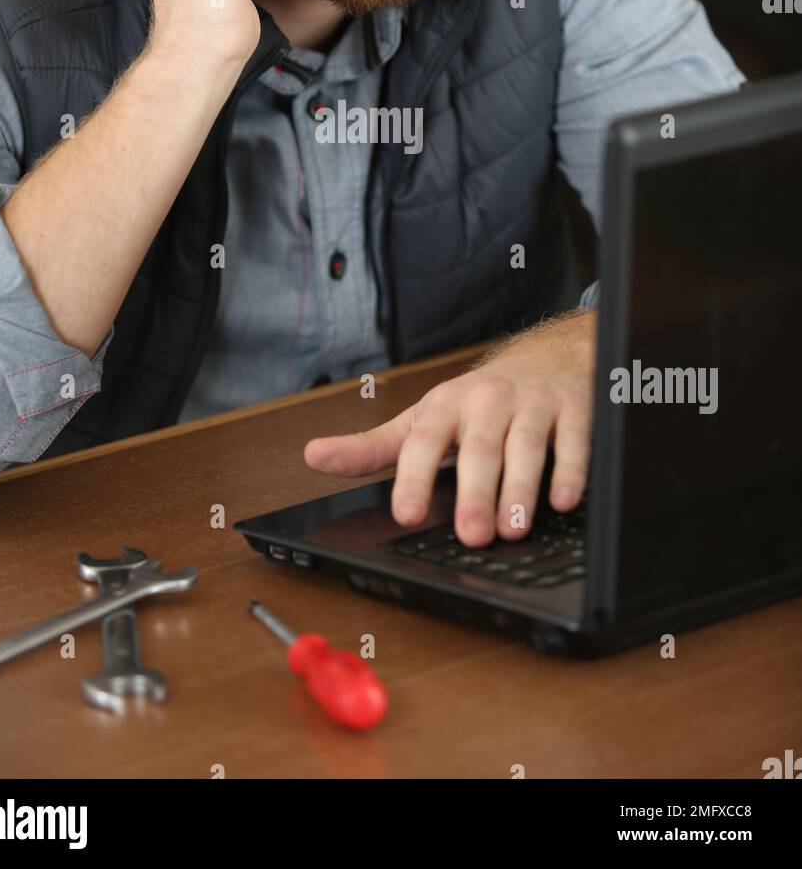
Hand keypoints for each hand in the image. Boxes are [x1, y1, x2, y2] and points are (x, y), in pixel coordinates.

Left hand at [304, 307, 597, 546]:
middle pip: (480, 447)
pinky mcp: (575, 409)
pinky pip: (575, 440)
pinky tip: (564, 500)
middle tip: (471, 534)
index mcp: (446, 405)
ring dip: (521, 487)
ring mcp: (533, 403)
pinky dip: (571, 470)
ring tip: (514, 528)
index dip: (413, 476)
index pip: (424, 441)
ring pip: (526, 445)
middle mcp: (488, 400)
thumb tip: (314, 457)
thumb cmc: (479, 401)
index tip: (405, 513)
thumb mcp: (423, 418)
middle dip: (476, 491)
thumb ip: (373, 446)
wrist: (549, 355)